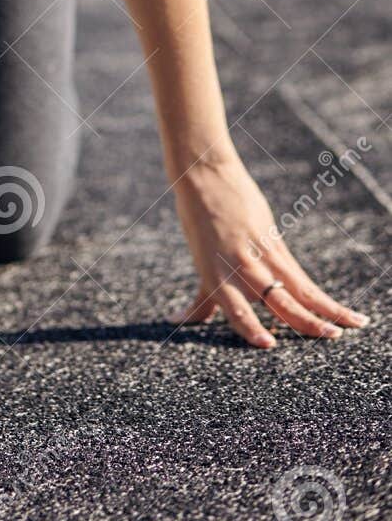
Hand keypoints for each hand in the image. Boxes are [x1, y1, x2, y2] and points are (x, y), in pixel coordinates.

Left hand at [171, 150, 369, 348]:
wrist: (205, 176)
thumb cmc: (199, 223)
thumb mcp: (201, 263)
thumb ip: (202, 298)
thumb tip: (177, 319)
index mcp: (215, 276)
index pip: (236, 308)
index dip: (251, 326)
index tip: (268, 344)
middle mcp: (239, 267)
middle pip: (276, 300)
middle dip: (303, 322)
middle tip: (327, 339)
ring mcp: (260, 254)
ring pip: (297, 289)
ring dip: (323, 312)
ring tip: (344, 331)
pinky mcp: (275, 243)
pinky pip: (301, 277)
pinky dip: (322, 297)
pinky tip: (341, 313)